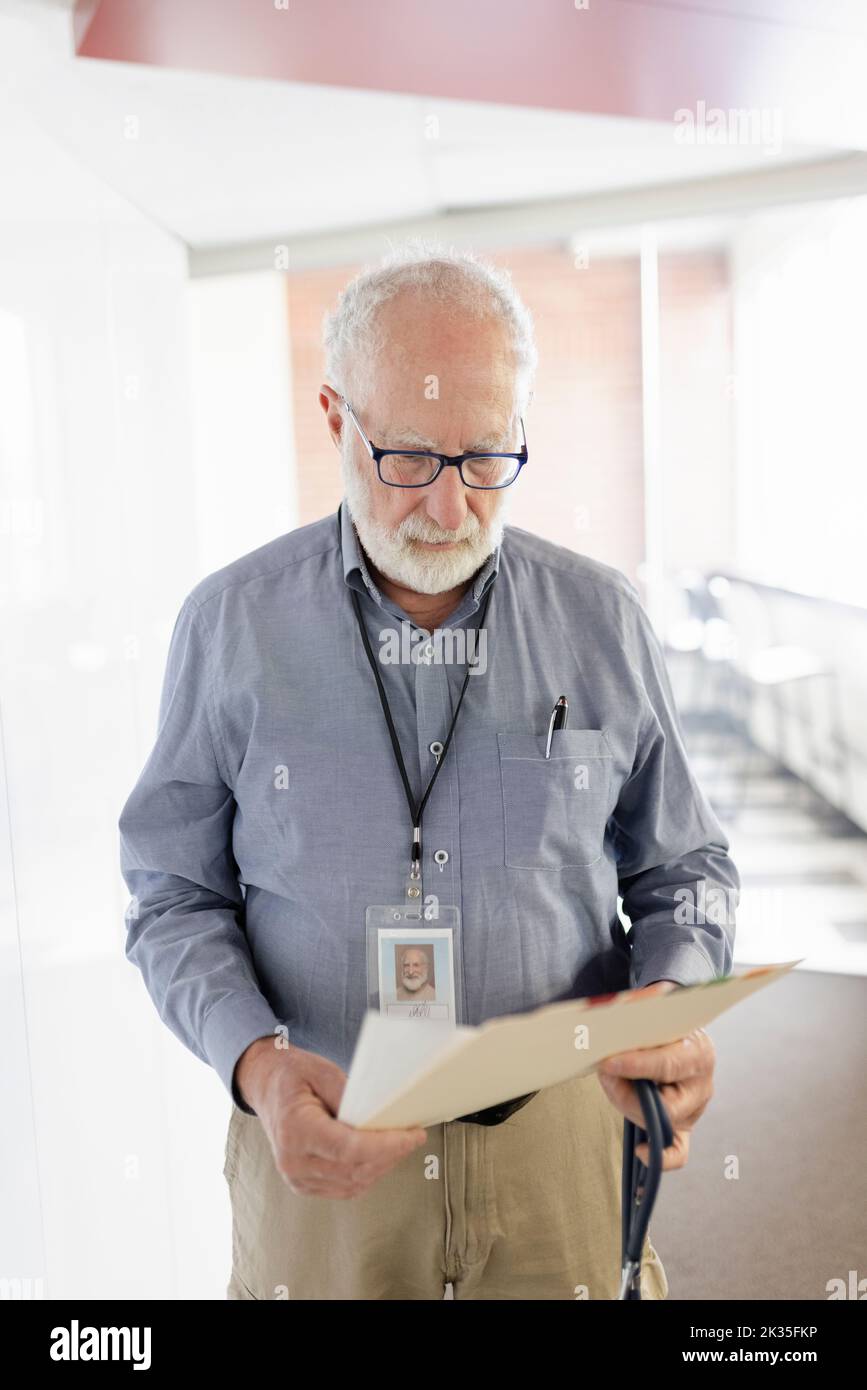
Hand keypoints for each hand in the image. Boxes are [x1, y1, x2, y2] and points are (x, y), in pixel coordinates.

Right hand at [234, 1036, 427, 1198]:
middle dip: (391, 1155)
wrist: (266, 1087)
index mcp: (294, 1131)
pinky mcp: (303, 1184)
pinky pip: (344, 1188)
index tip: (412, 1135)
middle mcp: (293, 1161)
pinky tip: (380, 1157)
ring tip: (400, 1144)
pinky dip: (367, 1175)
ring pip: (353, 1184)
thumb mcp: (320, 1070)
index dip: (386, 1146)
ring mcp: (296, 1177)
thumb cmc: (292, 1075)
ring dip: (382, 1167)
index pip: (349, 1150)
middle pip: (354, 1170)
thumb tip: (378, 1116)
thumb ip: (348, 1094)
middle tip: (413, 1136)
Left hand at [596, 981, 714, 1170]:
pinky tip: (642, 1153)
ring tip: (610, 1084)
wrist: (672, 1032)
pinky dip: (663, 1159)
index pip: (669, 1064)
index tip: (608, 1062)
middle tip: (604, 1072)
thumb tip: (624, 1009)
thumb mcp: (653, 1008)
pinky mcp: (684, 1127)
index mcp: (699, 1052)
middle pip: (666, 1104)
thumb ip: (640, 1007)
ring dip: (629, 1107)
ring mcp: (694, 1109)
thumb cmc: (659, 1022)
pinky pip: (680, 1152)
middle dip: (628, 1092)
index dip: (637, 1065)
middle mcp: (703, 1084)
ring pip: (663, 1124)